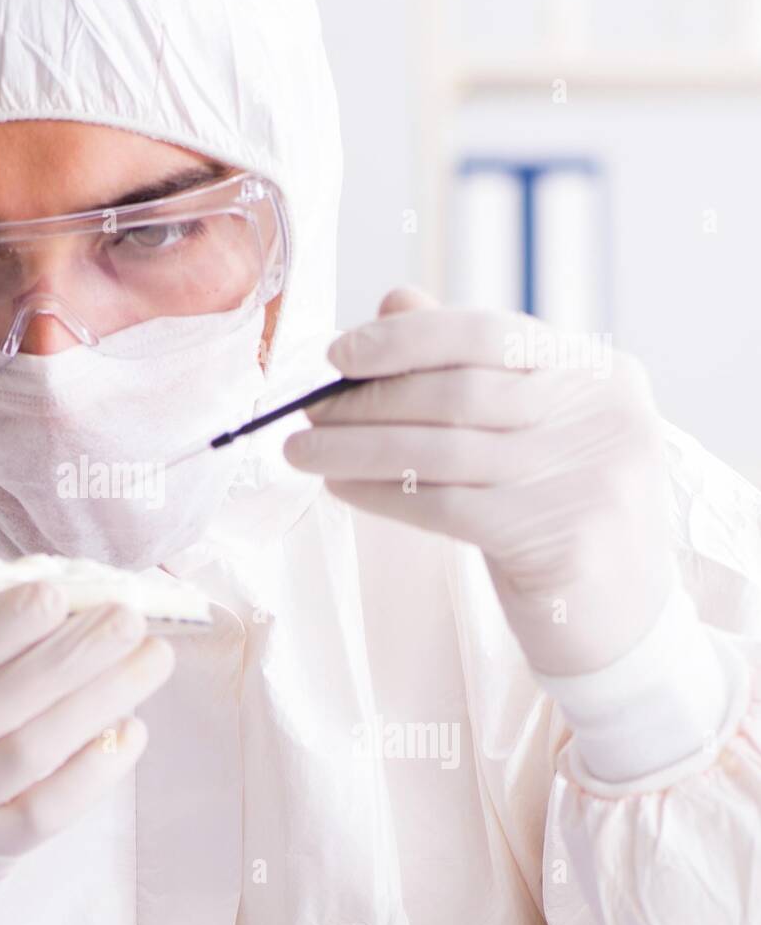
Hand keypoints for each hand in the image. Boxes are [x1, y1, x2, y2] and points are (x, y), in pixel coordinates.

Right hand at [0, 582, 173, 924]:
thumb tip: (41, 614)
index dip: (0, 627)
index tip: (55, 591)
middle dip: (72, 654)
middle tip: (128, 616)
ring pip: (31, 752)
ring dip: (100, 700)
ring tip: (150, 660)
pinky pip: (46, 811)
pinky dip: (95, 770)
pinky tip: (129, 732)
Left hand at [284, 287, 676, 676]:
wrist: (621, 622)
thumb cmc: (557, 515)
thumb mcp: (526, 433)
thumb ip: (469, 366)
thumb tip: (395, 302)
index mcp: (598, 373)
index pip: (488, 333)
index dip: (404, 339)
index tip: (338, 354)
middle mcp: (604, 415)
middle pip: (457, 392)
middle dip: (367, 401)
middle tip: (308, 413)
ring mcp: (589, 477)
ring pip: (442, 450)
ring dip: (356, 448)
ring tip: (303, 452)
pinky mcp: (564, 540)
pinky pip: (446, 506)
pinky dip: (382, 494)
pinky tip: (342, 489)